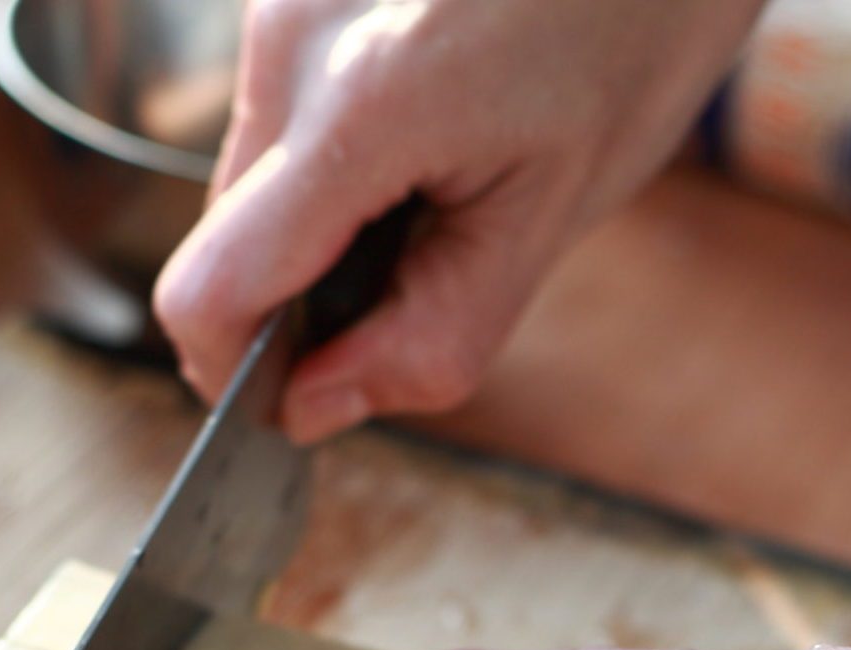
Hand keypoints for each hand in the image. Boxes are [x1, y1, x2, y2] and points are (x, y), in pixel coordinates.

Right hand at [153, 0, 763, 443]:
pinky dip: (331, 152)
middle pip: (226, 238)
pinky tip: (425, 119)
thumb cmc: (640, 27)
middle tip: (418, 274)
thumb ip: (432, 333)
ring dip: (319, 218)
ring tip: (439, 174)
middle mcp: (292, 38)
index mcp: (362, 106)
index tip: (297, 398)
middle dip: (300, 292)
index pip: (210, 292)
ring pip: (248, 176)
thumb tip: (313, 409)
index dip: (239, 373)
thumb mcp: (557, 212)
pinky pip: (276, 110)